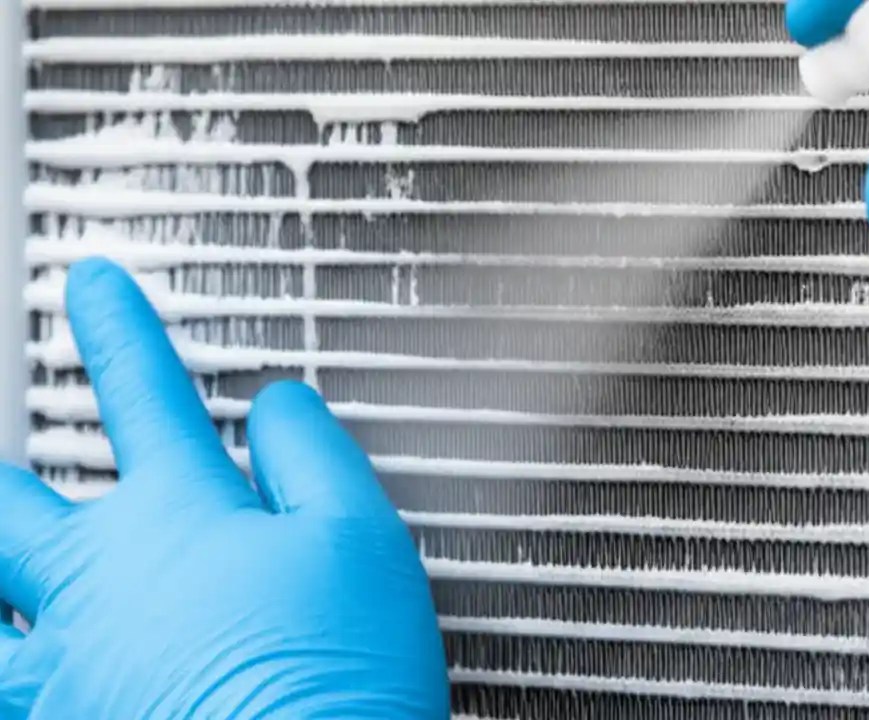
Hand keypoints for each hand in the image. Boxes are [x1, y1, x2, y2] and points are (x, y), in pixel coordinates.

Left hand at [0, 259, 448, 717]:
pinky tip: (27, 679)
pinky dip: (16, 680)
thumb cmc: (341, 683)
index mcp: (178, 523)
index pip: (141, 394)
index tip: (94, 286)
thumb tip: (282, 403)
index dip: (118, 328)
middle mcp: (100, 590)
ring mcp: (69, 674)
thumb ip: (315, 457)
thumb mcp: (363, 541)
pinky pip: (12, 696)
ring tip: (0, 594)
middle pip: (8, 508)